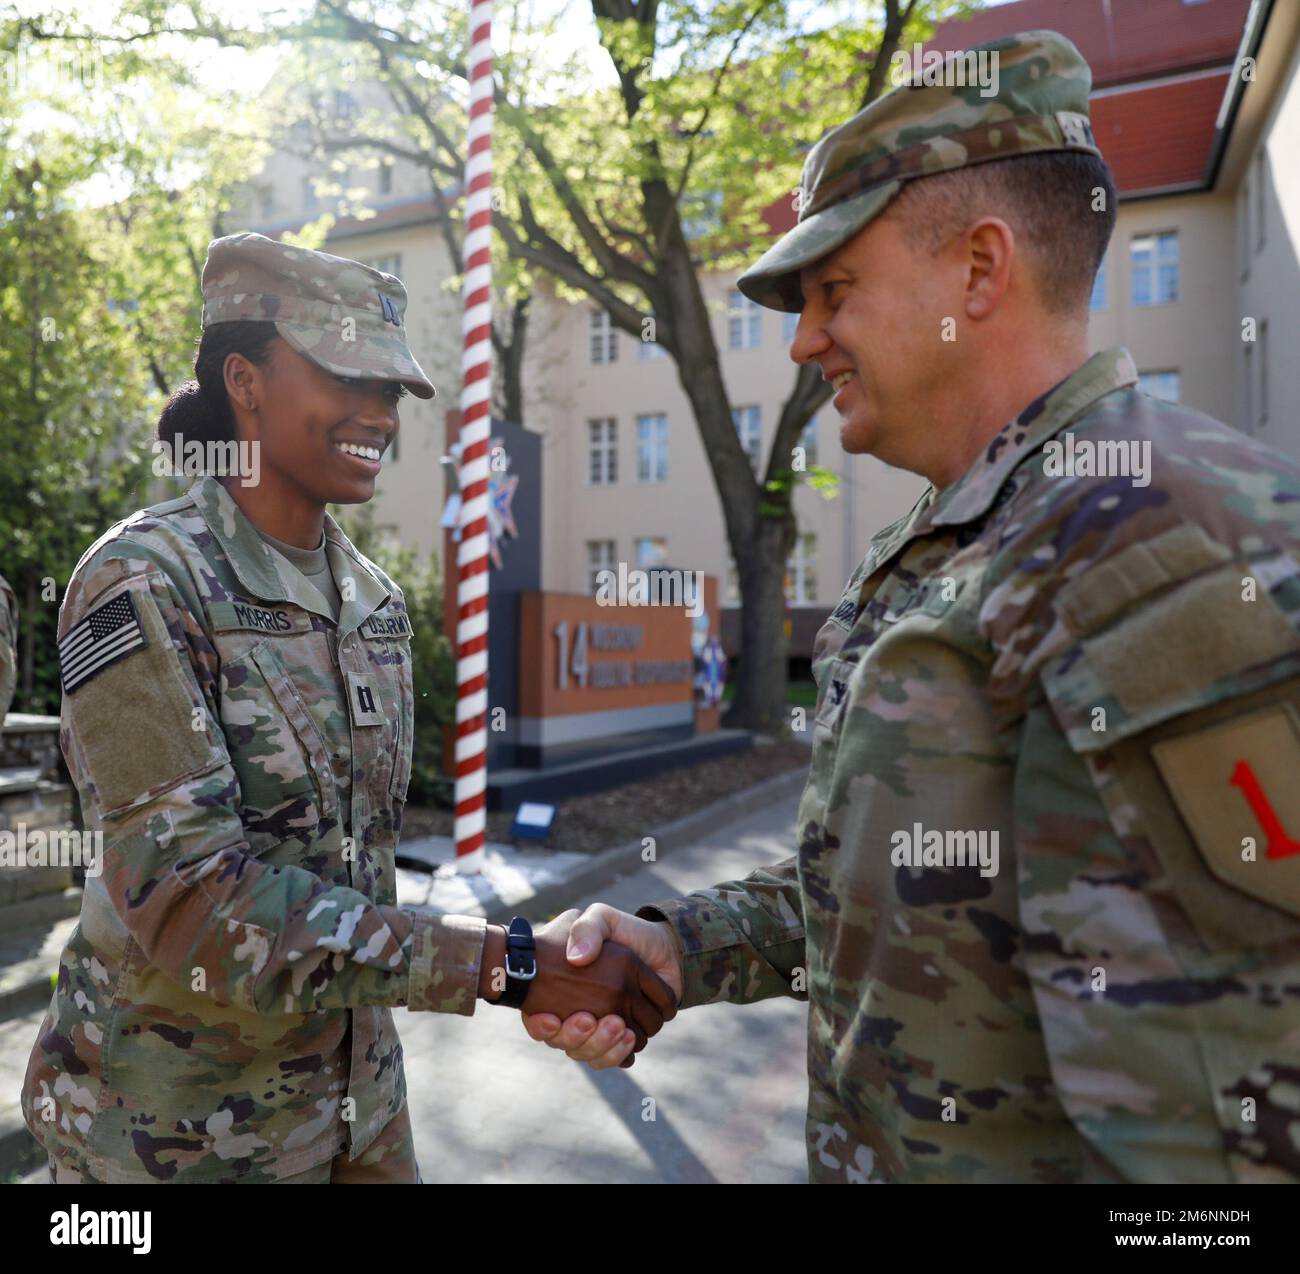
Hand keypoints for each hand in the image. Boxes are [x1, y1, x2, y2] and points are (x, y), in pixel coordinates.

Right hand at [522, 904, 683, 1069]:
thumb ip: (587, 928)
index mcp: (561, 991)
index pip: (538, 1022)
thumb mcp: (601, 919)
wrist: (661, 947)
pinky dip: (619, 1053)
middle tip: (589, 1019)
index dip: (540, 1027)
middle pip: (568, 1043)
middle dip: (576, 1036)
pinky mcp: (625, 1039)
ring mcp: (601, 1030)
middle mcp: (577, 1016)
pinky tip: (626, 1036)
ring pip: (592, 1053)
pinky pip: (616, 1059)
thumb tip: (577, 958)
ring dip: (602, 1044)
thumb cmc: (625, 932)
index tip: (550, 1019)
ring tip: (617, 1025)